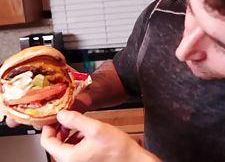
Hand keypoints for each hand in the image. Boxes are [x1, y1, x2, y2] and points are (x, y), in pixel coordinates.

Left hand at [41, 110, 159, 161]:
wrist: (131, 160)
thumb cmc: (117, 148)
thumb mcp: (95, 128)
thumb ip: (75, 120)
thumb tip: (60, 114)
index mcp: (69, 157)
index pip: (46, 142)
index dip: (49, 126)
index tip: (55, 116)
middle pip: (54, 145)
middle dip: (60, 129)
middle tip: (67, 118)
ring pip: (64, 147)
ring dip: (68, 134)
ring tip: (79, 125)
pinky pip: (73, 151)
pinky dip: (76, 141)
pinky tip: (86, 134)